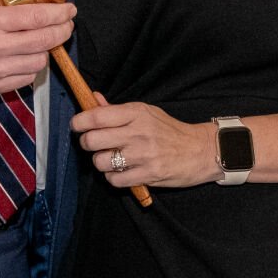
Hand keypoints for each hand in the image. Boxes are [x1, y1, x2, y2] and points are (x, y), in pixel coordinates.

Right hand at [0, 0, 74, 101]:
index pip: (36, 17)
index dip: (59, 13)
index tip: (69, 9)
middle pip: (44, 41)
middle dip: (62, 31)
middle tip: (66, 25)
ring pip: (38, 63)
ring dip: (46, 51)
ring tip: (44, 42)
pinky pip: (25, 79)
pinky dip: (32, 69)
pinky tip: (28, 59)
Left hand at [72, 98, 217, 188]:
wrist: (200, 150)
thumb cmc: (170, 131)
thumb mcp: (147, 113)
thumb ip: (117, 110)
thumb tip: (93, 98)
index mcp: (137, 113)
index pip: (96, 116)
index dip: (79, 122)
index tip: (77, 126)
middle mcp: (138, 132)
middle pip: (93, 140)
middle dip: (87, 144)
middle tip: (94, 144)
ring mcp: (143, 155)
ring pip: (100, 162)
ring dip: (100, 162)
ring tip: (111, 159)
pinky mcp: (148, 175)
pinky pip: (114, 179)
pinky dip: (113, 177)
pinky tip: (122, 172)